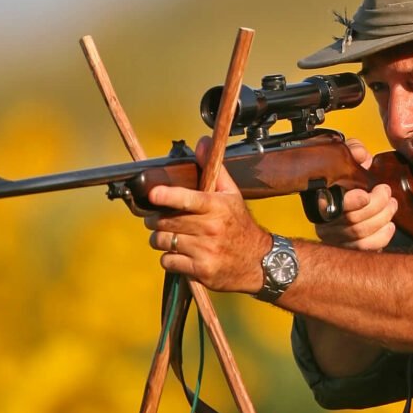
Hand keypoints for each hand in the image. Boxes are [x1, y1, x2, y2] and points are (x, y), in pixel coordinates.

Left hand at [143, 142, 271, 292]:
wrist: (258, 262)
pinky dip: (169, 258)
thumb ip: (214, 168)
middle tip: (159, 217)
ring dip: (160, 239)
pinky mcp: (200, 271)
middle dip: (156, 219)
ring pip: (163, 241)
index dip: (168, 196)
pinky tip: (180, 254)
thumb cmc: (240, 225)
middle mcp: (211, 229)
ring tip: (170, 236)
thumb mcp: (231, 195)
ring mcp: (205, 251)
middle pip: (166, 221)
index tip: (154, 194)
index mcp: (217, 207)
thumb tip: (202, 142)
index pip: (189, 199)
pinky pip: (168, 261)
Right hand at [314, 138, 397, 251]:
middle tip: (387, 193)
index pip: (333, 206)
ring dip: (382, 218)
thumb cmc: (349, 179)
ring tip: (391, 205)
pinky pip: (367, 249)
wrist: (349, 197)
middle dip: (376, 206)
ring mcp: (336, 241)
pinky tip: (389, 225)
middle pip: (352, 222)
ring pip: (361, 235)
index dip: (352, 202)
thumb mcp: (349, 160)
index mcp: (320, 201)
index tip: (366, 195)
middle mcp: (324, 224)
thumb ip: (353, 152)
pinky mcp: (349, 251)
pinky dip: (382, 237)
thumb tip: (361, 154)